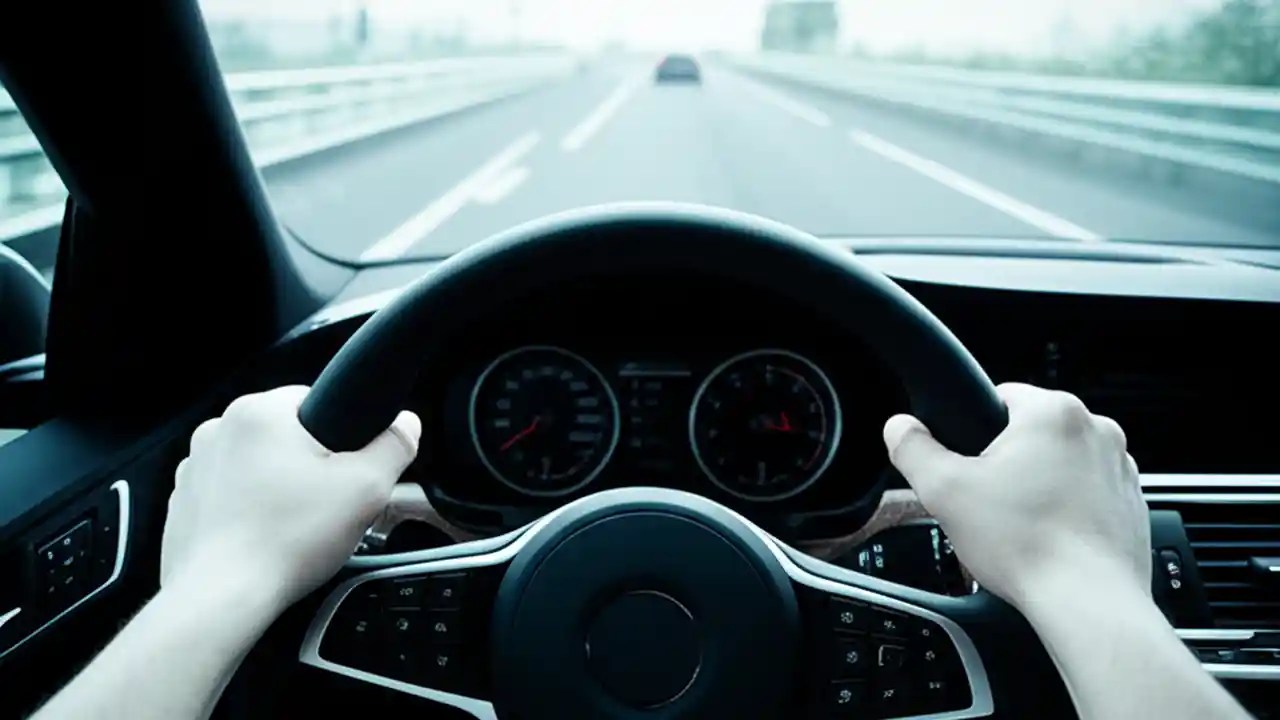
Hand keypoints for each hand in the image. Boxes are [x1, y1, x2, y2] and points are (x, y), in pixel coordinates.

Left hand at [162, 386, 420, 610]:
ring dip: (277, 485)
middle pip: (286, 434)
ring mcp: (194, 466)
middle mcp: (219, 428)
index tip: (347, 471)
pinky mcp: (183, 501)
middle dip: (309, 463)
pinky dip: (248, 509)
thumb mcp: (367, 489)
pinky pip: (230, 492)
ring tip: (292, 525)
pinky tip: (264, 536)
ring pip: (258, 463)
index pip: (317, 399)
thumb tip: (405, 424)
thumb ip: (395, 446)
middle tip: (325, 504)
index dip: (343, 436)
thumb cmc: (287, 540)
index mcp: (260, 411)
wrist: (222, 598)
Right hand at [882, 383, 1149, 608]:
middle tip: (988, 503)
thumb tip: (900, 428)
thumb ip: (912, 449)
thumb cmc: (1027, 545)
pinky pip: (1086, 494)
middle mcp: (1096, 430)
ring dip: (1037, 486)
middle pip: (1029, 434)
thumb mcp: (944, 491)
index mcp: (1053, 411)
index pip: (998, 396)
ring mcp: (1120, 467)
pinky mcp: (1131, 503)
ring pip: (1058, 465)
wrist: (1087, 602)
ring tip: (1020, 526)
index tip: (967, 468)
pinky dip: (1065, 511)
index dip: (971, 432)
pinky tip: (1048, 539)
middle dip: (1006, 464)